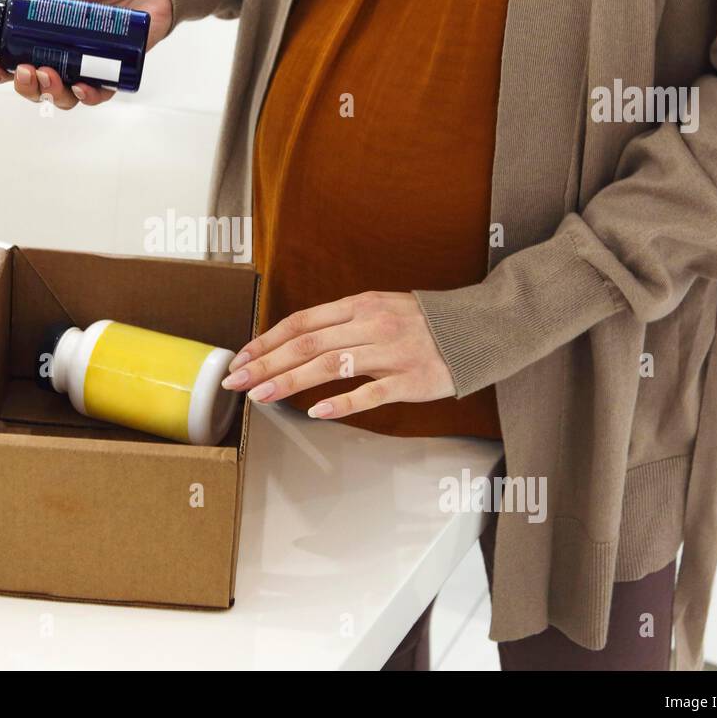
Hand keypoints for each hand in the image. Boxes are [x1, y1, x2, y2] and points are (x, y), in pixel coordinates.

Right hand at [0, 0, 173, 109]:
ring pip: (64, 92)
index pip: (18, 55)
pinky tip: (82, 88)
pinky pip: (100, 92)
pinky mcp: (117, 68)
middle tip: (26, 72)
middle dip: (27, 85)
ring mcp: (90, 61)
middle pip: (38, 82)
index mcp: (48, 28)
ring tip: (49, 76)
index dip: (3, 68)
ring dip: (52, 92)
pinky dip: (89, 95)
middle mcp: (65, 49)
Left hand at [220, 291, 455, 418]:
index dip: (267, 341)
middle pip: (307, 344)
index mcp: (359, 305)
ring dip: (290, 381)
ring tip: (262, 395)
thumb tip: (296, 340)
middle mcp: (371, 325)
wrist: (479, 328)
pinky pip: (370, 393)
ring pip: (331, 366)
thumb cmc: (423, 322)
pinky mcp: (410, 380)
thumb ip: (342, 322)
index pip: (301, 322)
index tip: (241, 358)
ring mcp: (391, 353)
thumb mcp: (379, 307)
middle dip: (266, 363)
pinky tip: (315, 412)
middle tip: (237, 382)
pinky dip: (341, 403)